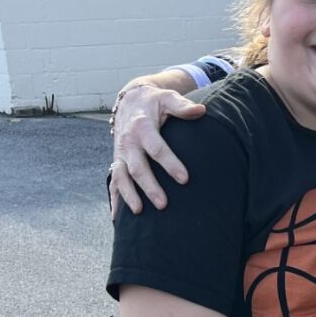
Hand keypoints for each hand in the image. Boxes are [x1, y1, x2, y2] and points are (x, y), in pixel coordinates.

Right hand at [110, 83, 205, 216]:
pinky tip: (116, 217)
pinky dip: (114, 199)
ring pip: (121, 176)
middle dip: (149, 186)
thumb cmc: (154, 102)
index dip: (170, 163)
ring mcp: (120, 154)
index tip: (185, 179)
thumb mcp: (168, 98)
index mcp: (142, 127)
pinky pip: (113, 181)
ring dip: (129, 195)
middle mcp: (128, 142)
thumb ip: (183, 106)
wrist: (131, 101)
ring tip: (139, 212)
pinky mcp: (117, 161)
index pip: (156, 148)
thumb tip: (202, 109)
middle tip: (163, 204)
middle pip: (137, 167)